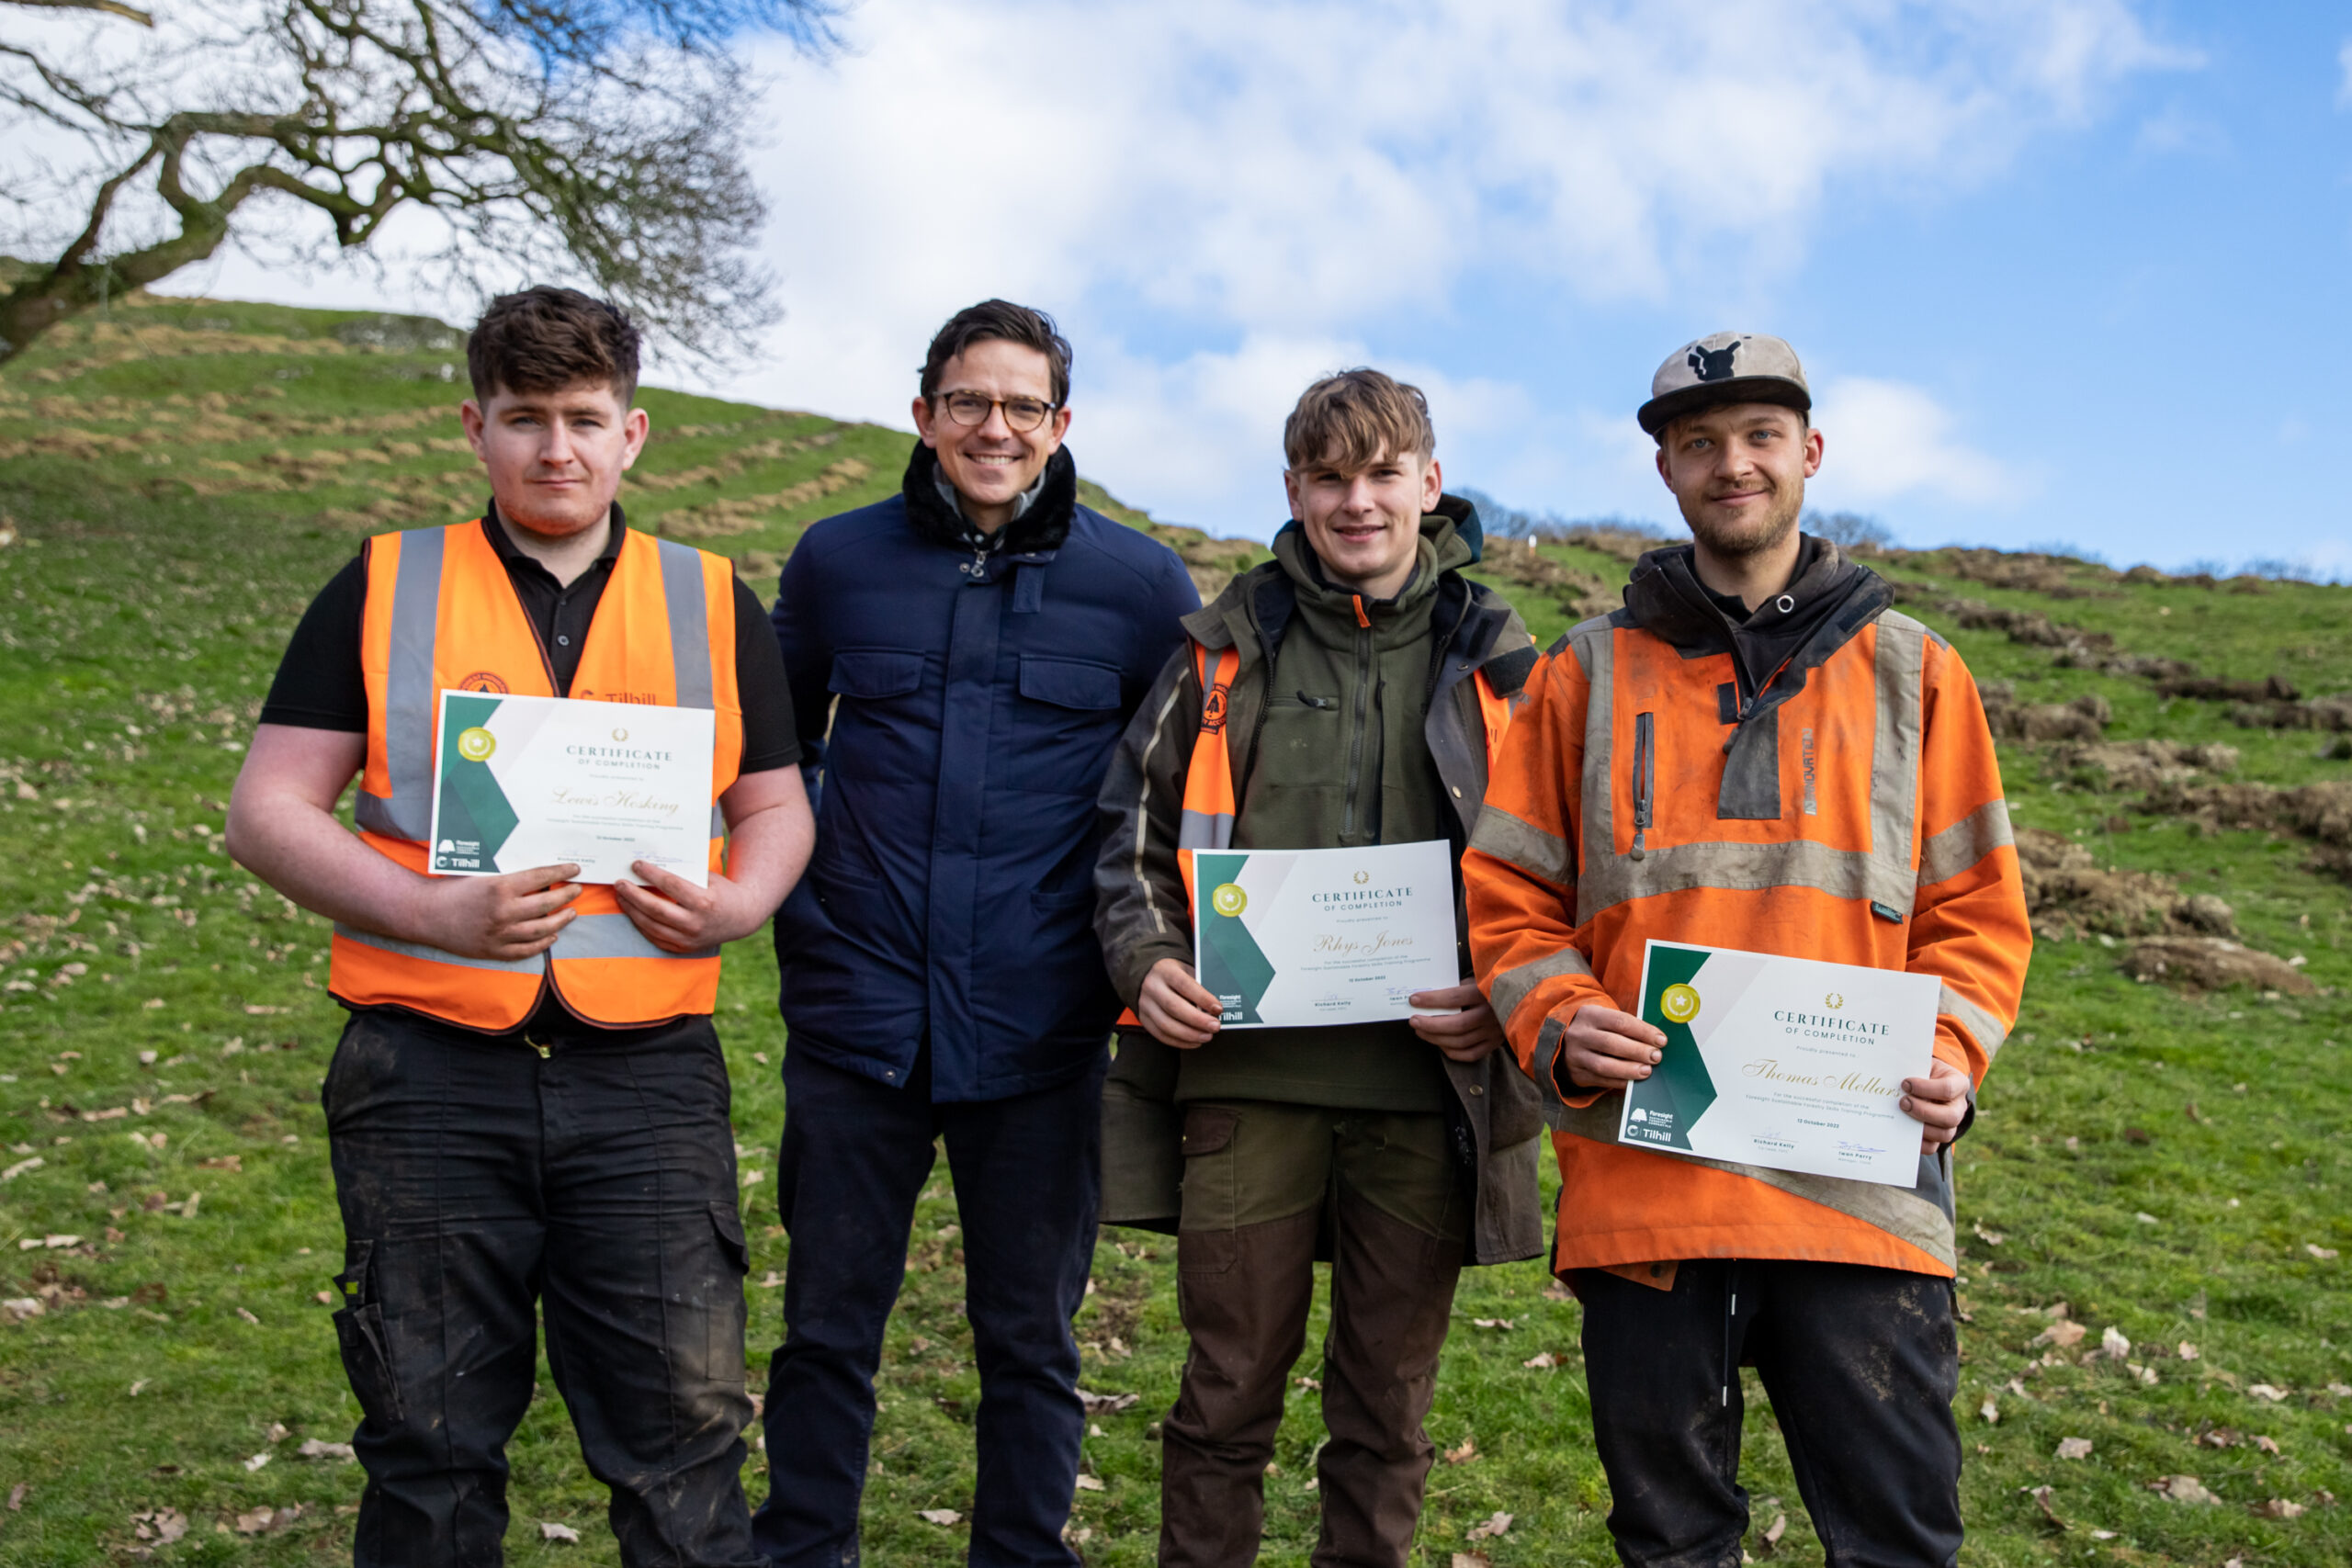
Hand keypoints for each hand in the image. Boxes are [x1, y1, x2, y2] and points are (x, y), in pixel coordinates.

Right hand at [420, 863, 581, 960]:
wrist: (426, 914)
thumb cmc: (452, 889)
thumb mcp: (481, 874)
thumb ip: (507, 874)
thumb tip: (536, 870)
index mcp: (500, 887)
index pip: (541, 877)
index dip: (561, 873)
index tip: (574, 870)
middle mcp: (503, 911)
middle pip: (546, 904)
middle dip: (566, 896)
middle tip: (576, 891)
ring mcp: (499, 933)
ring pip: (541, 929)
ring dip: (560, 921)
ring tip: (571, 913)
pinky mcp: (493, 950)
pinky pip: (525, 950)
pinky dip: (542, 944)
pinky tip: (552, 936)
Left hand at [613, 860, 762, 952]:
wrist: (742, 918)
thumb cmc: (723, 892)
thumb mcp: (709, 878)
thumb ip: (684, 874)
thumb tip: (653, 866)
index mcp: (704, 902)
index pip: (670, 885)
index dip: (651, 874)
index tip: (636, 865)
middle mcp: (695, 923)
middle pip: (655, 908)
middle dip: (633, 894)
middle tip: (619, 883)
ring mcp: (689, 939)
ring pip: (651, 925)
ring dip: (632, 910)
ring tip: (621, 896)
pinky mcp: (684, 948)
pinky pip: (656, 937)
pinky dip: (641, 925)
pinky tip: (633, 912)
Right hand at [1139, 958, 1223, 1048]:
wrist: (1147, 976)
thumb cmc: (1174, 975)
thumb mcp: (1186, 971)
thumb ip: (1199, 986)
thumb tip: (1215, 1008)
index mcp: (1165, 971)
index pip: (1185, 985)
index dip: (1203, 998)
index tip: (1218, 1008)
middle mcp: (1152, 987)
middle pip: (1174, 1007)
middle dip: (1197, 1020)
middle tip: (1215, 1026)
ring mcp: (1145, 1004)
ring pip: (1166, 1024)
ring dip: (1189, 1034)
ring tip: (1207, 1036)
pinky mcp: (1143, 1019)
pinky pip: (1161, 1034)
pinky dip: (1180, 1042)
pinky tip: (1195, 1041)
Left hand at [1407, 983, 1506, 1061]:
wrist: (1525, 997)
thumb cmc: (1496, 984)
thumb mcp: (1480, 977)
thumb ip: (1460, 986)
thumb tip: (1429, 995)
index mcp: (1486, 992)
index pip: (1454, 997)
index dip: (1431, 1000)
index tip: (1414, 999)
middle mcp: (1491, 1014)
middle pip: (1456, 1025)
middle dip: (1430, 1024)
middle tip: (1414, 1020)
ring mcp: (1494, 1031)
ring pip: (1461, 1041)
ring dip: (1436, 1038)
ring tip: (1421, 1031)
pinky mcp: (1496, 1043)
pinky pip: (1471, 1054)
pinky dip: (1452, 1052)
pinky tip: (1440, 1045)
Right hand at [1560, 1003, 1666, 1090]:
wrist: (1563, 1042)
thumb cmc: (1596, 1030)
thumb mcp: (1604, 1019)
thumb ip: (1626, 1027)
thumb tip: (1656, 1041)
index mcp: (1589, 1015)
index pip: (1620, 1022)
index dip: (1644, 1032)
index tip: (1661, 1040)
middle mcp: (1579, 1034)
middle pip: (1612, 1043)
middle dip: (1638, 1051)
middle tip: (1656, 1056)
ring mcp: (1575, 1055)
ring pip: (1604, 1065)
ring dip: (1629, 1069)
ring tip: (1647, 1071)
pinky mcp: (1576, 1073)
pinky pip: (1601, 1080)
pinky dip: (1620, 1081)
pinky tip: (1633, 1081)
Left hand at [1900, 1058, 1970, 1152]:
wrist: (1927, 1081)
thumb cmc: (1923, 1071)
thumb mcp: (1922, 1064)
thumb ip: (1913, 1068)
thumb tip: (1890, 1075)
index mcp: (1958, 1084)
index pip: (1948, 1089)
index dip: (1925, 1088)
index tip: (1905, 1083)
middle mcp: (1959, 1106)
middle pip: (1950, 1117)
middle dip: (1923, 1111)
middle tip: (1903, 1102)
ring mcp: (1951, 1124)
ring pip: (1944, 1134)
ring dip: (1920, 1127)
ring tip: (1902, 1115)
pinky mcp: (1939, 1136)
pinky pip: (1932, 1147)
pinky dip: (1917, 1142)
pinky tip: (1903, 1129)